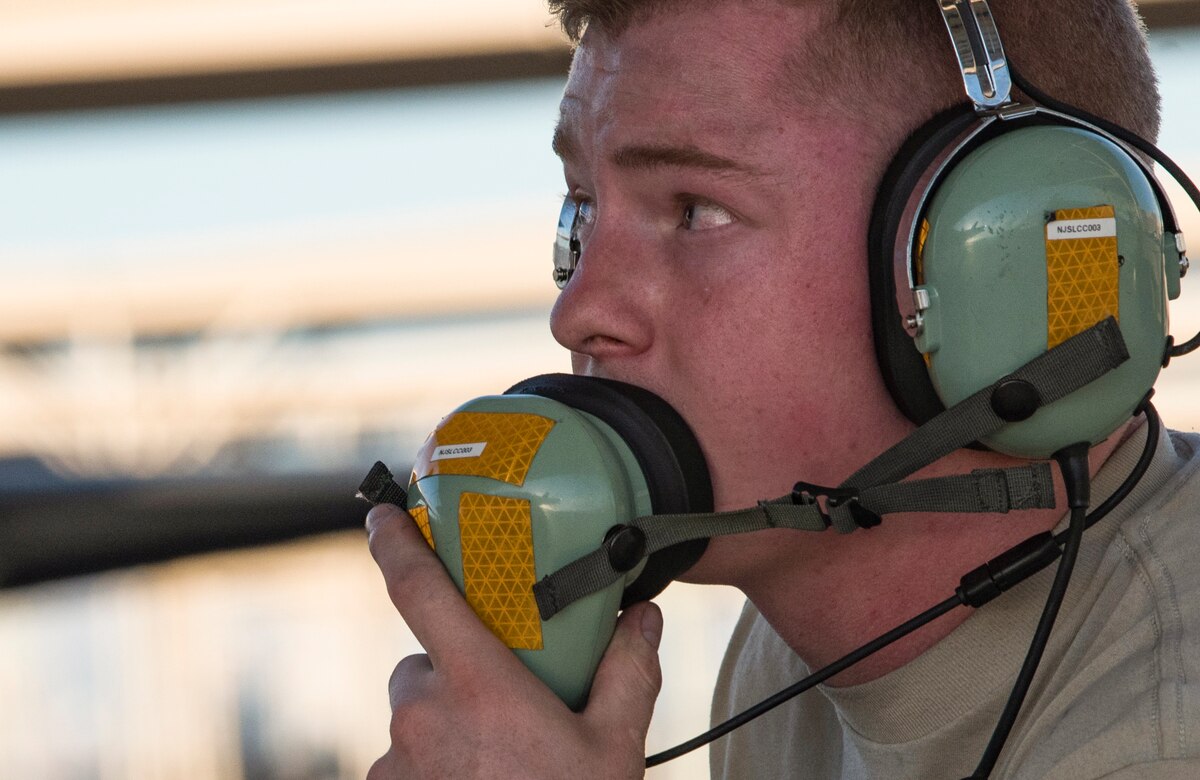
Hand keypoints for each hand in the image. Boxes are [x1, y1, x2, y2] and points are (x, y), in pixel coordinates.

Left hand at [365, 503, 663, 778]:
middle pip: (421, 664)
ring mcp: (393, 766)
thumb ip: (628, 672)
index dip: (395, 542)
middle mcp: (421, 717)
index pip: (420, 592)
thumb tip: (643, 616)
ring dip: (443, 726)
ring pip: (413, 719)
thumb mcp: (615, 749)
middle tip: (506, 707)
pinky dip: (431, 767)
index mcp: (477, 686)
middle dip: (454, 672)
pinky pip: (402, 764)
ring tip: (498, 763)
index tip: (381, 511)